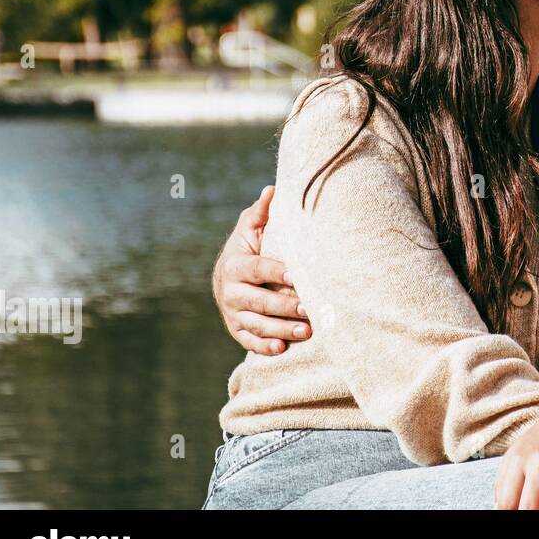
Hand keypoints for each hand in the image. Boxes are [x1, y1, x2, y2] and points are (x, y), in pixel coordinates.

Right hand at [212, 185, 310, 354]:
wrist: (229, 275)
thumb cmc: (249, 248)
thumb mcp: (251, 229)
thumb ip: (261, 213)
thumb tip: (272, 190)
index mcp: (235, 264)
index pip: (258, 269)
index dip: (277, 273)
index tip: (298, 276)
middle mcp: (230, 291)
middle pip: (258, 301)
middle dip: (284, 306)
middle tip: (309, 308)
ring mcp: (232, 313)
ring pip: (256, 324)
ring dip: (281, 330)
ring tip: (307, 332)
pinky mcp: (236, 329)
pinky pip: (248, 341)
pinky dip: (264, 346)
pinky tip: (282, 349)